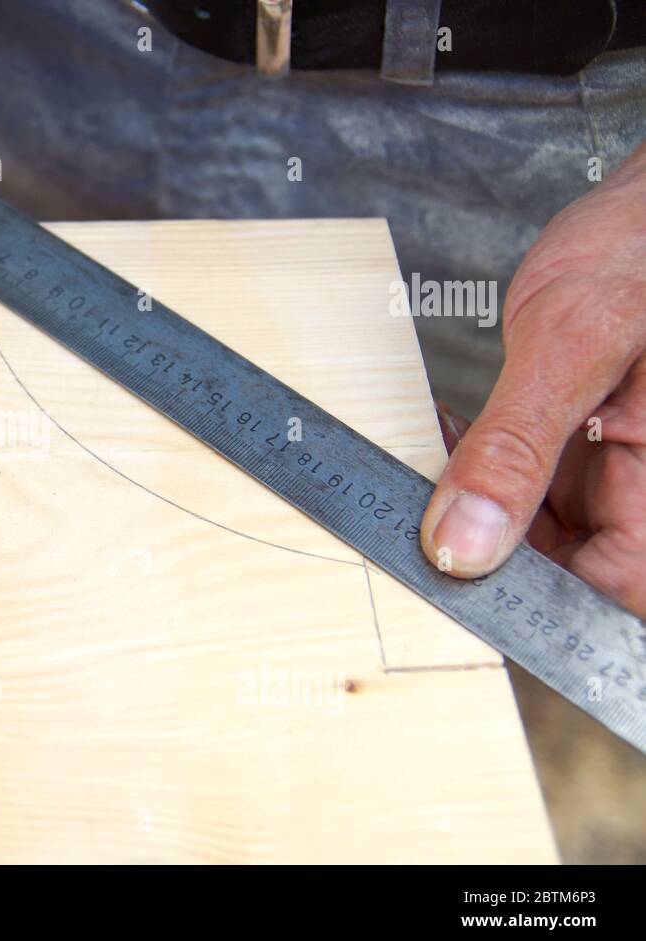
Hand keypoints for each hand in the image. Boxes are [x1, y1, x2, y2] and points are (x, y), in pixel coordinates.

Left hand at [421, 144, 645, 615]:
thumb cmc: (644, 247)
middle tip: (413, 506)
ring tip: (427, 456)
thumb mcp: (571, 341)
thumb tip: (463, 547)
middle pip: (575, 567)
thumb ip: (516, 448)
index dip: (534, 599)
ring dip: (477, 503)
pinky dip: (486, 467)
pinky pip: (536, 487)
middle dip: (488, 542)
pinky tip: (451, 433)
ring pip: (545, 532)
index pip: (614, 585)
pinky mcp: (594, 449)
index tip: (446, 572)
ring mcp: (627, 470)